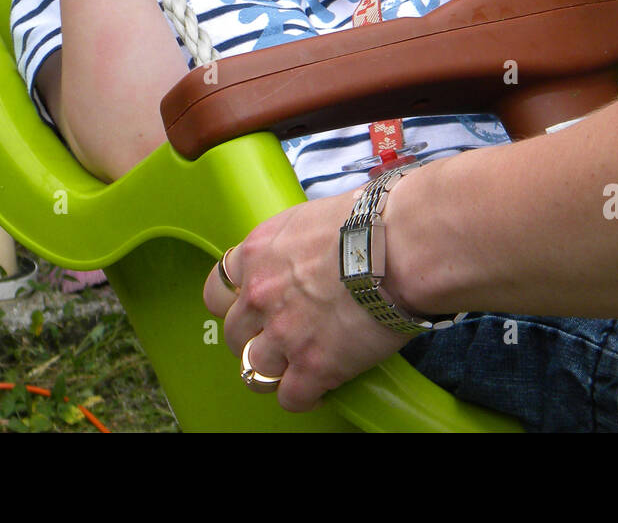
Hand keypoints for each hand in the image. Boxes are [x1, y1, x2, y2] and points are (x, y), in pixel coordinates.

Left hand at [203, 191, 410, 412]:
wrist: (399, 245)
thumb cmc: (368, 222)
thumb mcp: (310, 218)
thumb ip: (290, 245)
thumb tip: (302, 254)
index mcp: (257, 255)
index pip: (218, 290)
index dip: (234, 303)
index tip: (252, 308)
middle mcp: (260, 296)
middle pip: (234, 334)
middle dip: (253, 339)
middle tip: (279, 339)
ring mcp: (283, 334)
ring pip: (253, 371)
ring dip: (274, 372)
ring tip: (297, 369)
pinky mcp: (313, 366)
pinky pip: (291, 398)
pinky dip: (305, 397)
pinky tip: (321, 387)